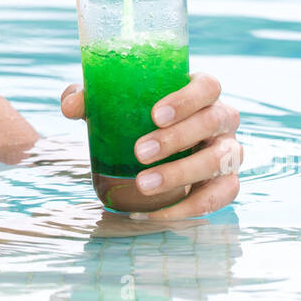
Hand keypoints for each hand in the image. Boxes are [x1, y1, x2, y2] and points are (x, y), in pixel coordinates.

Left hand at [60, 72, 241, 218]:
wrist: (155, 151)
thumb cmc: (138, 118)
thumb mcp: (114, 104)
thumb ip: (91, 98)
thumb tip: (70, 105)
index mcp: (202, 91)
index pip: (208, 86)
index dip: (187, 99)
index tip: (154, 115)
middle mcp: (223, 118)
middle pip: (214, 122)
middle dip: (177, 138)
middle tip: (139, 153)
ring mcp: (229, 151)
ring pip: (220, 161)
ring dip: (182, 174)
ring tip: (144, 184)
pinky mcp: (227, 183)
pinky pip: (220, 197)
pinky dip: (189, 208)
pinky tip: (154, 214)